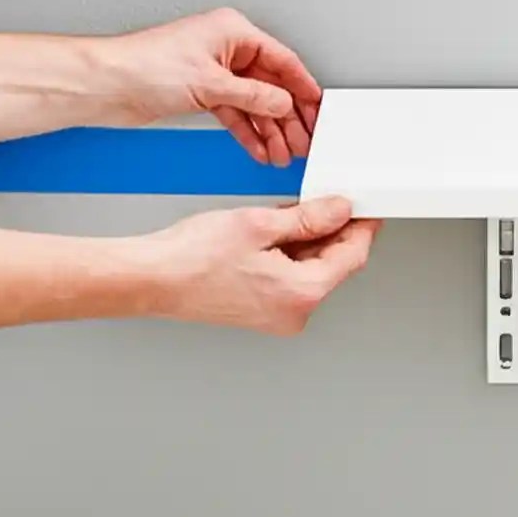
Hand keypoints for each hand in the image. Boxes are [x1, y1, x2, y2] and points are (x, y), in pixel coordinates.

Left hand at [102, 8, 321, 166]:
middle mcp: (225, 50)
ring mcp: (214, 73)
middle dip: (288, 118)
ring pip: (255, 105)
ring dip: (270, 131)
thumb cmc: (145, 66)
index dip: (303, 88)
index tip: (318, 111)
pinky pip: (236, 115)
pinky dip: (248, 133)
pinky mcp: (202, 93)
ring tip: (283, 154)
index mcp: (232, 32)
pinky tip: (260, 150)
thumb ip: (254, 97)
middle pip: (271, 86)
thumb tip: (283, 104)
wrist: (106, 85)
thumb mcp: (211, 83)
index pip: (282, 61)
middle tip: (304, 141)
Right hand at [142, 196, 380, 335]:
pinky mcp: (263, 311)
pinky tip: (277, 232)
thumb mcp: (261, 224)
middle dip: (333, 231)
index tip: (365, 209)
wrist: (153, 280)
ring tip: (291, 213)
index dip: (361, 227)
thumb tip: (339, 210)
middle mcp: (295, 313)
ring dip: (309, 241)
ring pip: (310, 270)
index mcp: (302, 294)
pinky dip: (290, 254)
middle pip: (333, 265)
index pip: (352, 257)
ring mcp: (279, 316)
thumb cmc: (193, 258)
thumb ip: (309, 217)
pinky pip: (290, 278)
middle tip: (328, 201)